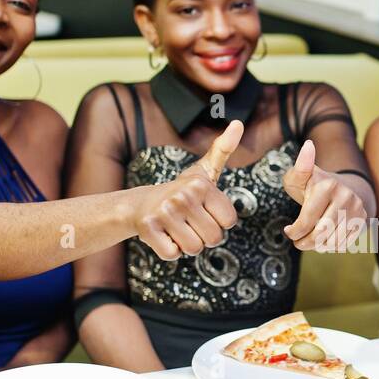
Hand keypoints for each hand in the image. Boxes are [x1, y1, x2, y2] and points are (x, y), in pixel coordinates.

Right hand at [133, 120, 241, 258]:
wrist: (140, 203)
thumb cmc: (181, 191)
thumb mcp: (204, 171)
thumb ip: (223, 150)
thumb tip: (237, 123)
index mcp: (201, 185)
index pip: (228, 222)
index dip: (218, 221)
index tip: (204, 210)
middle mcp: (183, 196)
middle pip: (214, 238)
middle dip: (204, 236)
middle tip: (189, 221)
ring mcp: (164, 212)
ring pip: (194, 249)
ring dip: (187, 244)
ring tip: (178, 227)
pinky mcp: (148, 228)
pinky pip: (173, 254)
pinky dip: (170, 250)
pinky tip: (164, 235)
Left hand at [281, 139, 369, 250]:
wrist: (342, 188)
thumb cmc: (313, 186)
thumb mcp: (300, 177)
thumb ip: (300, 167)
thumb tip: (308, 145)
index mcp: (328, 186)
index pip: (307, 220)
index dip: (294, 231)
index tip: (288, 231)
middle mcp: (346, 196)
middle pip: (320, 233)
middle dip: (305, 242)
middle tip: (298, 241)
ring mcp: (357, 209)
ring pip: (333, 241)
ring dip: (317, 246)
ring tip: (310, 241)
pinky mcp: (362, 220)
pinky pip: (345, 244)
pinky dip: (331, 246)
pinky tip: (324, 240)